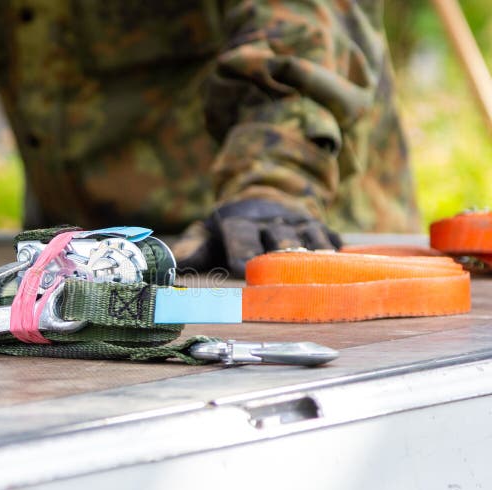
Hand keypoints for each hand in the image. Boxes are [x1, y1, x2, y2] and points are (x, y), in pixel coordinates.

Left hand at [172, 199, 341, 277]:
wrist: (267, 193)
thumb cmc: (231, 228)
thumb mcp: (207, 232)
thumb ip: (193, 249)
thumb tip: (174, 267)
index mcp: (239, 220)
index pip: (241, 236)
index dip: (242, 251)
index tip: (241, 267)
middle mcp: (271, 219)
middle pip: (279, 238)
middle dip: (281, 253)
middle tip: (283, 270)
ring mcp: (300, 223)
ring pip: (309, 238)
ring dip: (314, 253)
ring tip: (320, 268)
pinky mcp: (322, 228)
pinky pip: (333, 238)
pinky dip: (336, 250)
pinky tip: (343, 263)